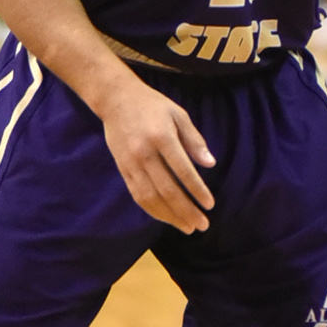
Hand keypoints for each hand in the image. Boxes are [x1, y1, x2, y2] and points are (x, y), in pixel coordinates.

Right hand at [96, 81, 215, 233]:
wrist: (116, 99)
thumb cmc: (153, 105)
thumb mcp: (178, 114)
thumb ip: (194, 140)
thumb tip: (210, 164)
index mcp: (162, 137)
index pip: (183, 171)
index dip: (197, 190)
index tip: (210, 205)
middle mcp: (144, 153)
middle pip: (167, 190)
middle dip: (186, 210)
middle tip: (202, 225)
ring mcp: (131, 163)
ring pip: (151, 197)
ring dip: (170, 216)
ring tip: (187, 227)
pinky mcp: (122, 169)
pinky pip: (137, 195)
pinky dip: (153, 210)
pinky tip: (166, 217)